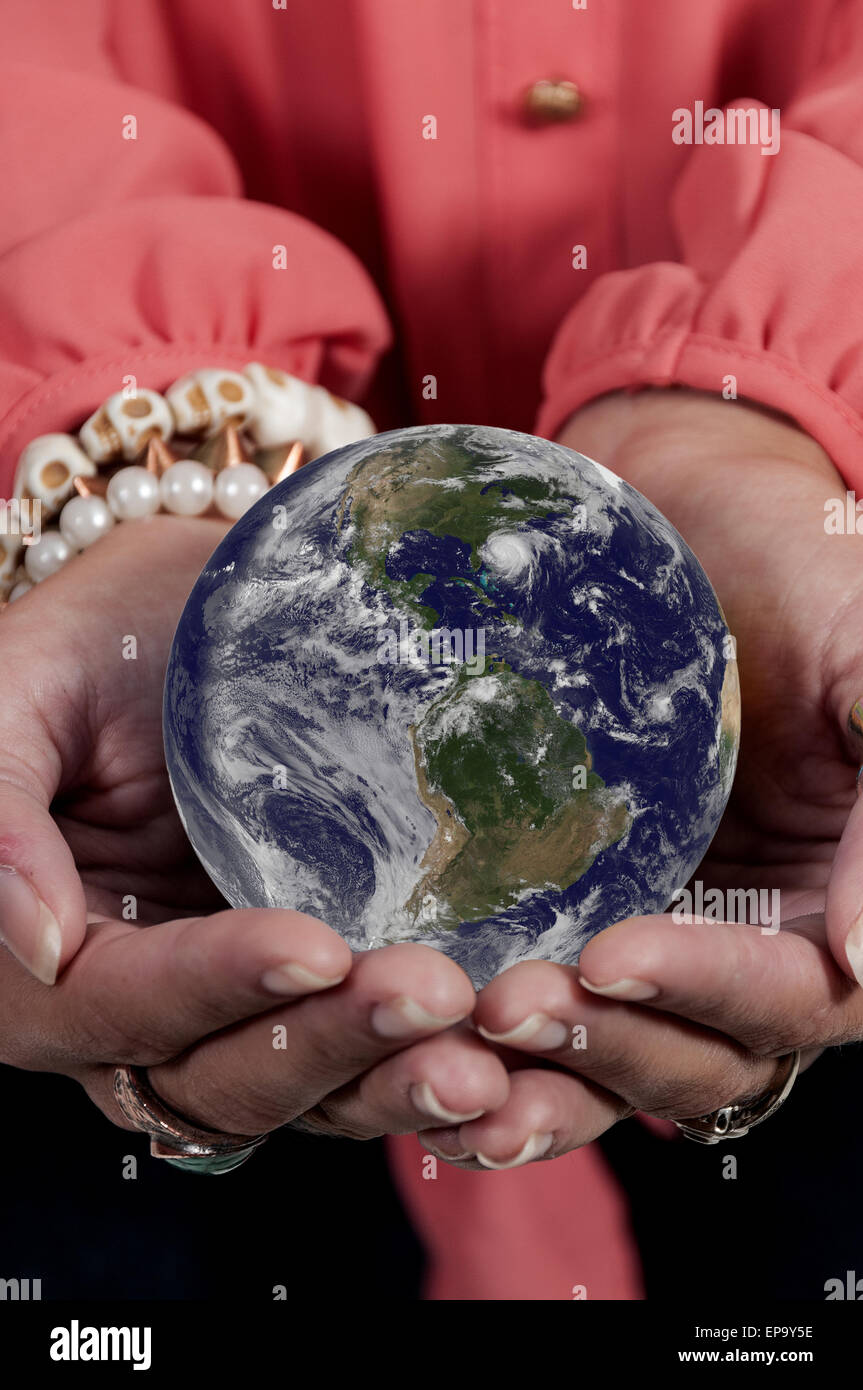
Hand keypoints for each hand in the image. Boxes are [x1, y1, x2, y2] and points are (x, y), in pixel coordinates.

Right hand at [0, 515, 508, 1142]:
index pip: (117, 1001)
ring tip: (487, 1062)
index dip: (213, 985)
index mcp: (38, 957)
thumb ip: (0, 813)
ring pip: (296, 1094)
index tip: (318, 947)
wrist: (195, 613)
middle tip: (437, 995)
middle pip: (214, 1076)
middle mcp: (127, 1009)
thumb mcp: (20, 692)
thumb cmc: (101, 634)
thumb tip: (35, 946)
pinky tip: (503, 1068)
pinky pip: (351, 1062)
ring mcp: (223, 1008)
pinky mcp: (302, 991)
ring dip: (389, 1085)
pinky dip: (416, 1076)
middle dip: (328, 1046)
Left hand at [419, 387, 862, 1166]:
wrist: (685, 510)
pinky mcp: (578, 912)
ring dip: (547, 1072)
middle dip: (611, 1042)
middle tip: (508, 1001)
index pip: (795, 995)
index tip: (610, 953)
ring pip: (621, 1057)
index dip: (709, 989)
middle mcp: (758, 940)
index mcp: (839, 901)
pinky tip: (430, 1048)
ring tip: (461, 1046)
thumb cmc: (798, 568)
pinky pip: (551, 1007)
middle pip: (702, 1056)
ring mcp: (665, 933)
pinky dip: (502, 1046)